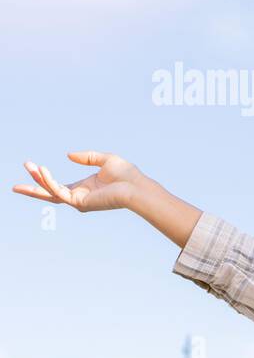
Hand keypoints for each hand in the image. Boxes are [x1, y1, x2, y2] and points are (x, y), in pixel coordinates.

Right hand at [12, 151, 145, 211]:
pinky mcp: (79, 202)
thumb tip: (68, 154)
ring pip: (51, 192)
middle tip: (14, 187)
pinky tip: (41, 170)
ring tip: (29, 166)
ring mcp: (78, 201)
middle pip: (49, 194)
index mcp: (83, 188)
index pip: (57, 186)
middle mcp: (79, 196)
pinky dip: (48, 181)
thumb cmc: (126, 174)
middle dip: (33, 188)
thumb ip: (87, 157)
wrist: (135, 186)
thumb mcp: (104, 159)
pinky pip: (58, 191)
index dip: (43, 177)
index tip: (31, 166)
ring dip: (39, 180)